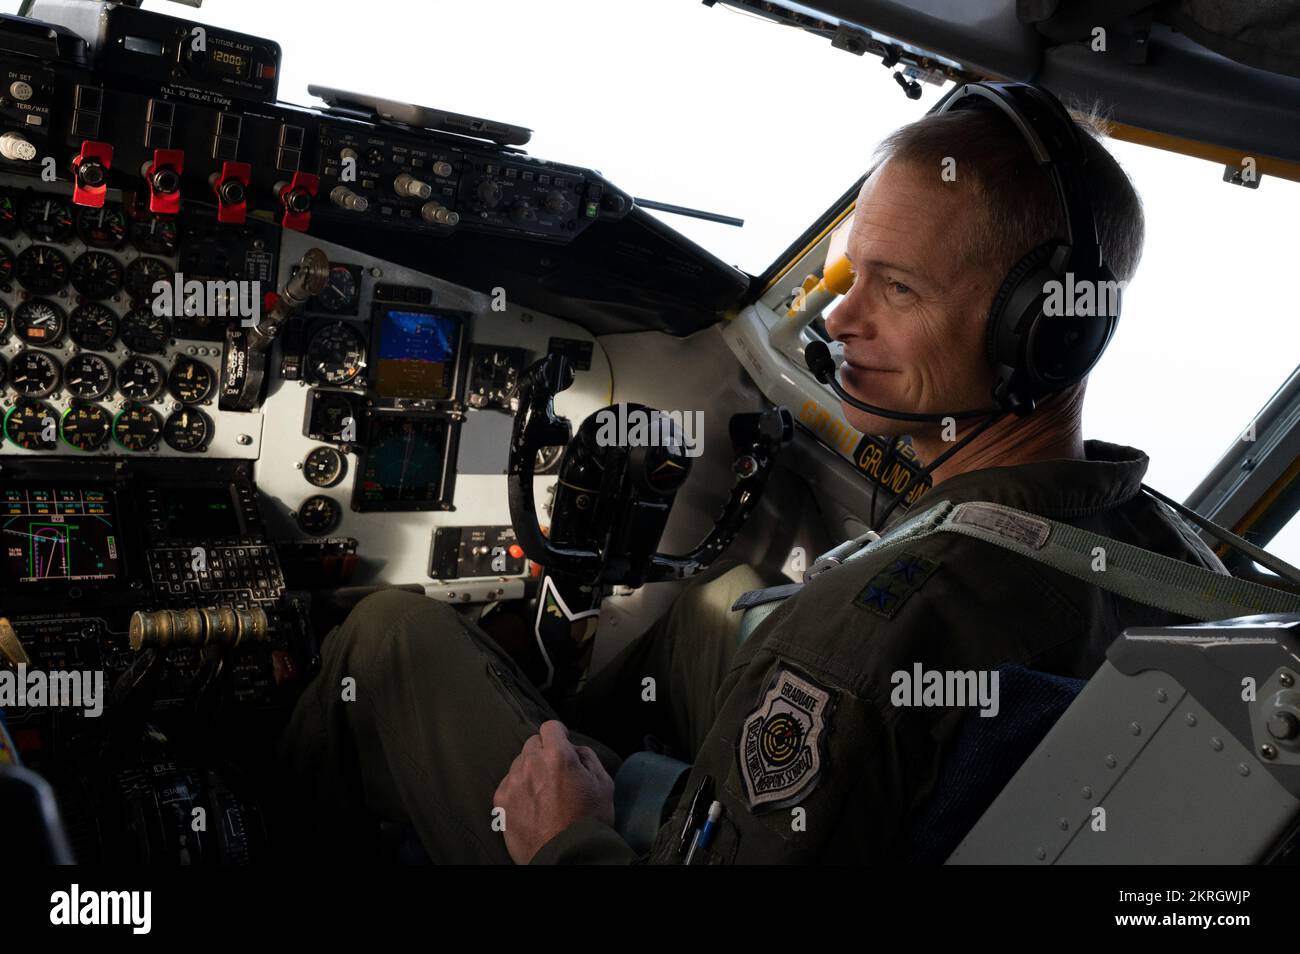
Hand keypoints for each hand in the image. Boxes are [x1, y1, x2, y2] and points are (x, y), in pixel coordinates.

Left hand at [493, 719, 615, 863]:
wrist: (566, 856)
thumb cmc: (589, 821)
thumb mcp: (604, 784)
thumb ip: (588, 757)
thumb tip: (574, 748)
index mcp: (557, 755)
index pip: (550, 727)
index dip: (559, 735)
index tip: (562, 745)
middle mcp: (531, 763)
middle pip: (532, 743)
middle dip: (544, 753)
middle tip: (556, 774)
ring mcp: (513, 783)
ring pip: (519, 763)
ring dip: (530, 770)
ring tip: (544, 793)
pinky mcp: (501, 802)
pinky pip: (508, 783)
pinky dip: (518, 788)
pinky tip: (531, 804)